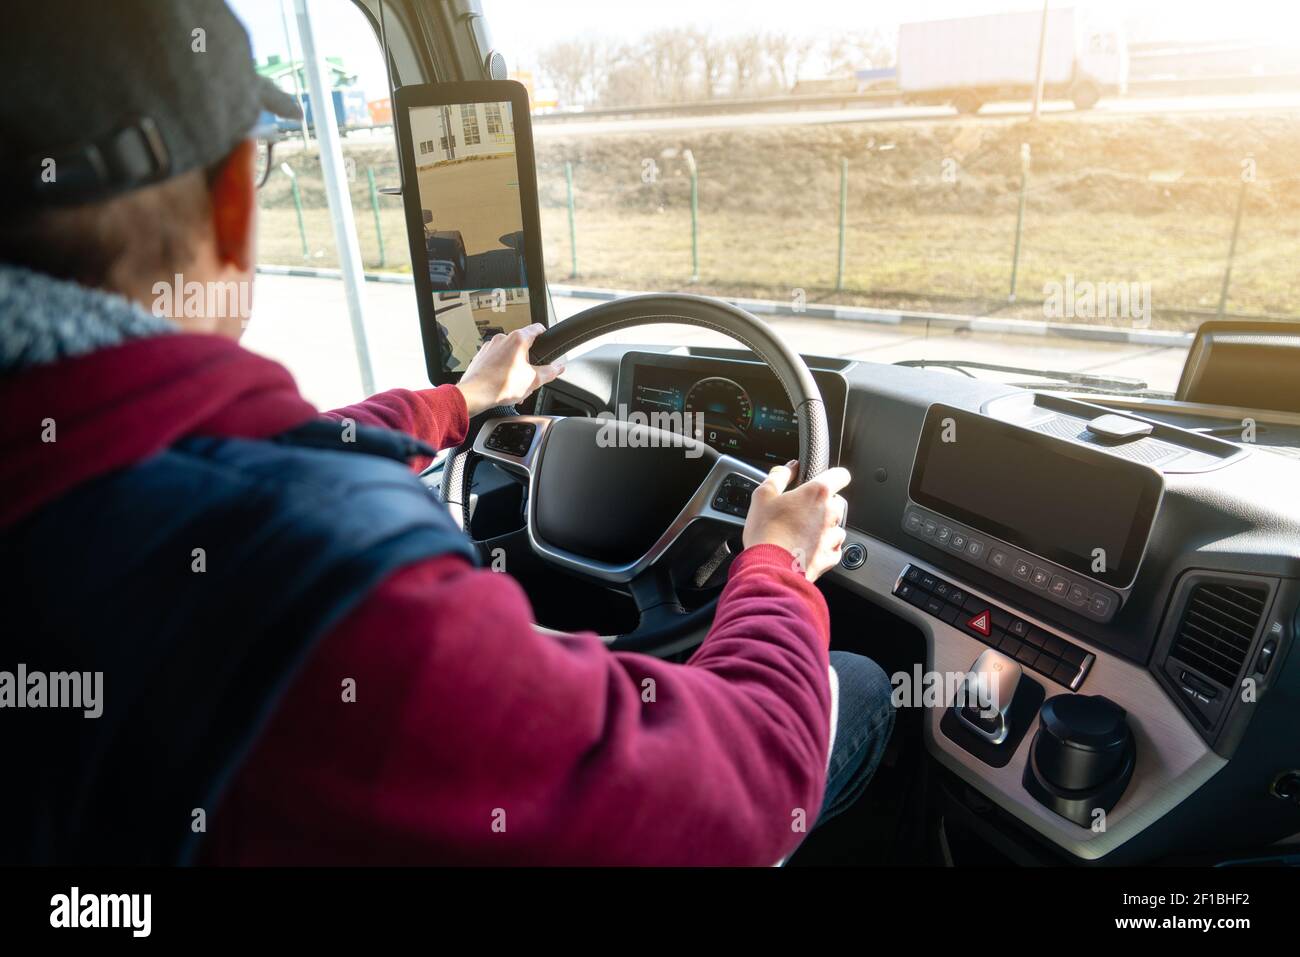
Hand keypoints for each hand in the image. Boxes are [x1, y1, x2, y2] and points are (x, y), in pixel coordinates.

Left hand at [455, 323, 563, 417]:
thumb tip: (559, 367)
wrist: (475, 394)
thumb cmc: (501, 385)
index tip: (546, 336)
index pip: (536, 328)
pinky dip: (501, 369)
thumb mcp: (533, 380)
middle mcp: (502, 339)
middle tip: (529, 375)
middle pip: (522, 344)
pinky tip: (503, 383)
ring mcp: (490, 346)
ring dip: (514, 366)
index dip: (544, 333)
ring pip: (508, 353)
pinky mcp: (481, 356)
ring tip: (515, 384)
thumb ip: (549, 372)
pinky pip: (496, 359)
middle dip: (527, 360)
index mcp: (518, 340)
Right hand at [742, 461, 850, 581]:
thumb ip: (779, 476)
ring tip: (802, 534)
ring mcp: (832, 537)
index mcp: (816, 493)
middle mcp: (830, 513)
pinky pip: (834, 549)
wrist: (768, 568)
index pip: (841, 475)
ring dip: (825, 528)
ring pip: (837, 527)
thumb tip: (790, 467)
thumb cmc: (765, 532)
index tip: (825, 480)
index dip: (834, 476)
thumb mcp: (763, 496)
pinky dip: (824, 548)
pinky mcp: (830, 557)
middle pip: (837, 502)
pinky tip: (807, 549)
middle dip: (823, 505)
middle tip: (802, 512)